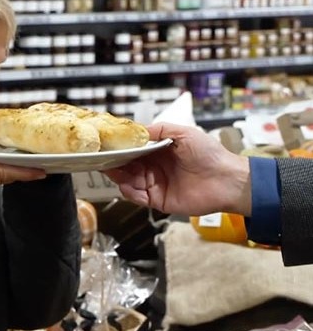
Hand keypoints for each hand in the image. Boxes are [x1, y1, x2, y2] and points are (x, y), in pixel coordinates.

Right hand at [103, 123, 251, 216]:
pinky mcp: (158, 200)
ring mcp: (155, 184)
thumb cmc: (209, 154)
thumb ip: (159, 130)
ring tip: (115, 172)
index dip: (120, 148)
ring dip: (119, 177)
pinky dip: (129, 192)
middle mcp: (154, 167)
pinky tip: (129, 186)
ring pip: (128, 181)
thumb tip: (136, 130)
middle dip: (114, 163)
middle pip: (126, 166)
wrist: (227, 179)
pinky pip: (137, 197)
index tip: (108, 145)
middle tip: (104, 160)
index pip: (133, 150)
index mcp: (158, 151)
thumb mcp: (183, 133)